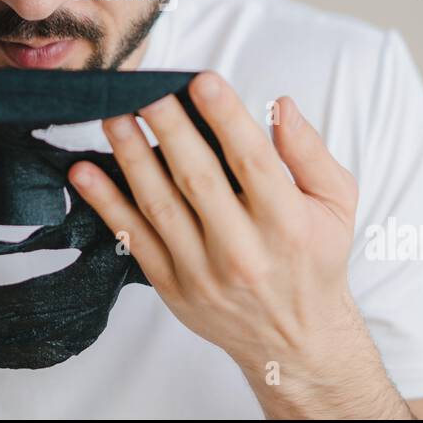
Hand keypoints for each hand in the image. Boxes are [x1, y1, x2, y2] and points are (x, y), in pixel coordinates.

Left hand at [68, 71, 397, 415]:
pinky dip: (106, 205)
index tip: (201, 81)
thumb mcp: (337, 203)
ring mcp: (203, 272)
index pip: (252, 161)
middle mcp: (244, 250)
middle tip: (146, 91)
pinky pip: (134, 239)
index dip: (225, 118)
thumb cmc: (316, 259)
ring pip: (160, 206)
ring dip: (131, 158)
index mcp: (287, 222)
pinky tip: (85, 172)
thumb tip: (281, 105)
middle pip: (198, 179)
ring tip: (113, 117)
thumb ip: (310, 152)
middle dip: (169, 130)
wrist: (297, 341)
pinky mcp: (173, 287)